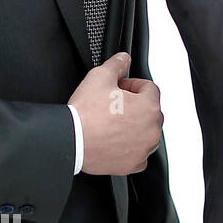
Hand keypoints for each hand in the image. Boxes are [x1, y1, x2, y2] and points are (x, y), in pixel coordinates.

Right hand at [70, 52, 163, 175]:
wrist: (70, 140)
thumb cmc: (85, 113)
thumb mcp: (99, 77)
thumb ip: (116, 64)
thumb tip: (124, 58)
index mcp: (149, 107)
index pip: (149, 88)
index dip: (132, 85)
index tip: (119, 88)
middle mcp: (152, 130)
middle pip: (149, 111)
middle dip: (134, 105)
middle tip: (112, 106)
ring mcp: (144, 148)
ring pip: (145, 132)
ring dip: (134, 126)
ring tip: (111, 123)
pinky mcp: (133, 164)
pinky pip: (138, 153)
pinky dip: (130, 147)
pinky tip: (114, 140)